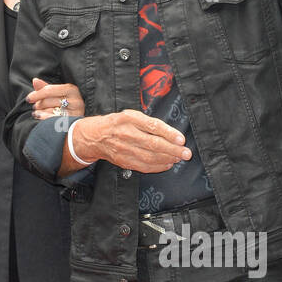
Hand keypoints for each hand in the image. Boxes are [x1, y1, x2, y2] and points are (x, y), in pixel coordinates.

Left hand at [27, 77, 85, 119]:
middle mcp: (75, 100)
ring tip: (38, 113)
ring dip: (40, 112)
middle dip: (39, 104)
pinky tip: (39, 117)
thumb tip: (35, 81)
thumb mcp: (58, 94)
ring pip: (50, 111)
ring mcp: (75, 113)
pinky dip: (44, 119)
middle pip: (49, 101)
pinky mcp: (72, 124)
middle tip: (36, 107)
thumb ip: (46, 88)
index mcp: (71, 89)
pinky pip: (53, 121)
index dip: (37, 94)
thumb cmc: (67, 105)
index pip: (49, 90)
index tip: (28, 99)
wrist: (82, 123)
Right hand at [69, 110, 190, 172]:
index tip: (181, 139)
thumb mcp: (131, 115)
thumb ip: (149, 123)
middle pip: (153, 144)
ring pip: (150, 157)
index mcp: (129, 119)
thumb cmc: (117, 124)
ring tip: (179, 158)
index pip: (153, 126)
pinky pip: (144, 166)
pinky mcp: (123, 161)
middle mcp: (126, 134)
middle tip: (186, 153)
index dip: (169, 134)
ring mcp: (124, 149)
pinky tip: (167, 164)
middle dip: (173, 150)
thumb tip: (171, 134)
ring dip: (167, 159)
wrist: (95, 136)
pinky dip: (158, 166)